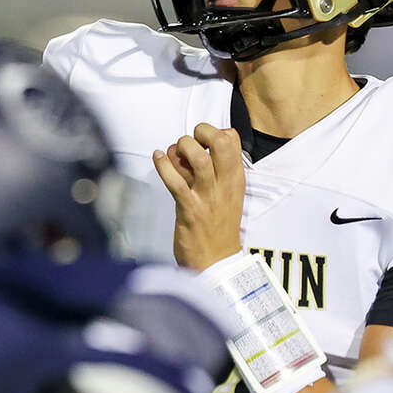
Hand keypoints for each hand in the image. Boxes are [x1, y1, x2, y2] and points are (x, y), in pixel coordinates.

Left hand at [152, 123, 244, 270]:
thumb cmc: (217, 227)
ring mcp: (208, 197)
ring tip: (174, 151)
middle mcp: (224, 185)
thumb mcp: (225, 194)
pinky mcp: (190, 209)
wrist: (216, 261)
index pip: (232, 140)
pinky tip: (157, 157)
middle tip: (191, 140)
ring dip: (182, 147)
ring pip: (199, 159)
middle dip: (202, 131)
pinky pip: (175, 182)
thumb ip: (212, 171)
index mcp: (235, 180)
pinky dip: (163, 165)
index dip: (214, 131)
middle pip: (221, 143)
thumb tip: (191, 148)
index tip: (201, 139)